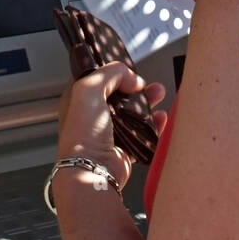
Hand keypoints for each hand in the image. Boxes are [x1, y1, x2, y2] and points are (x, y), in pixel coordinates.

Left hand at [56, 61, 167, 190]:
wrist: (93, 171)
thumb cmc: (83, 135)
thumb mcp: (89, 89)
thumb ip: (110, 73)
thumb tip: (130, 77)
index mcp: (77, 102)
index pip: (95, 79)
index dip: (111, 72)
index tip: (126, 68)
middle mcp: (91, 118)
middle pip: (117, 95)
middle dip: (134, 86)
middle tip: (146, 82)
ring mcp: (107, 134)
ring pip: (131, 113)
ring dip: (147, 102)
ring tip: (159, 93)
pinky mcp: (123, 149)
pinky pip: (142, 134)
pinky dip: (154, 125)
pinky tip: (161, 117)